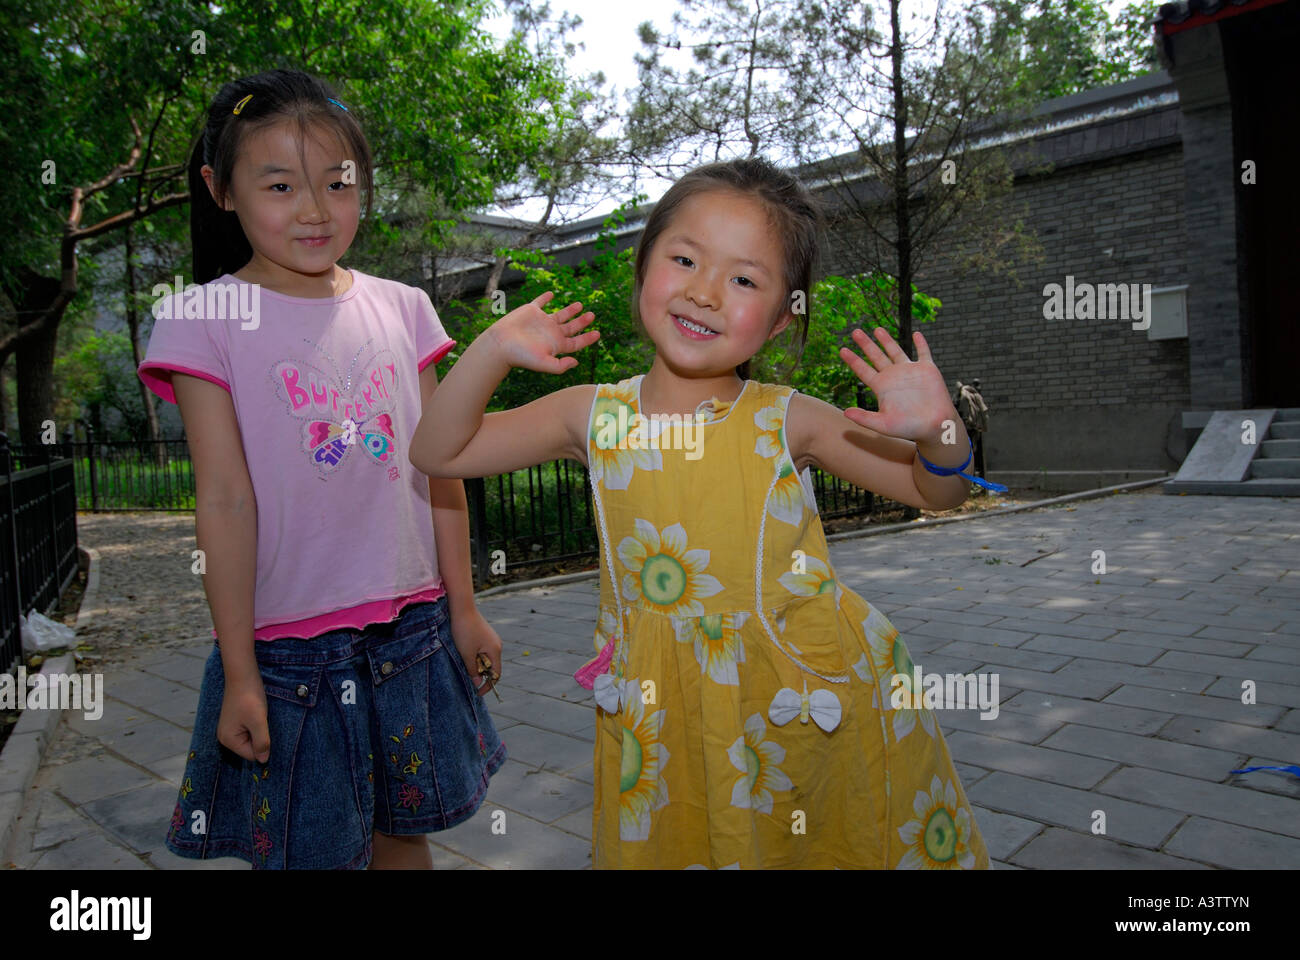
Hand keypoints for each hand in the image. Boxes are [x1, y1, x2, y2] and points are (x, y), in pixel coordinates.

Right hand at [218, 674, 270, 763]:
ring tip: (258, 715)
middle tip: (261, 720)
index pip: (251, 755)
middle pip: (250, 748)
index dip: (263, 745)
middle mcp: (225, 737)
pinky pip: (249, 731)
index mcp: (228, 740)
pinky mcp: (235, 721)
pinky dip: (256, 724)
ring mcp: (229, 729)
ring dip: (259, 730)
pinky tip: (256, 713)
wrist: (243, 675)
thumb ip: (261, 742)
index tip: (266, 729)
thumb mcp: (258, 722)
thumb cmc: (250, 698)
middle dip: (260, 737)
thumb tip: (263, 761)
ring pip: (251, 739)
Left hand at [450, 607, 502, 697]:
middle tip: (466, 673)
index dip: (488, 685)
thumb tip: (478, 683)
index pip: (496, 674)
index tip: (477, 692)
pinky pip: (482, 650)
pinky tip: (464, 650)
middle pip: (492, 666)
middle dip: (480, 673)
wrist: (461, 608)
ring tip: (463, 659)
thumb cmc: (464, 630)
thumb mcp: (466, 654)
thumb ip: (472, 670)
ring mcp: (491, 639)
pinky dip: (475, 655)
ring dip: (476, 663)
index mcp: (495, 650)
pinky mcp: (484, 635)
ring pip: (486, 658)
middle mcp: (496, 645)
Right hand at [487, 290, 598, 374]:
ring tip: (580, 305)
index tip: (598, 333)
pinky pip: (540, 302)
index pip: (576, 342)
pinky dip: (546, 298)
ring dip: (570, 310)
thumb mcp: (544, 363)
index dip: (587, 338)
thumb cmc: (521, 356)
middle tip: (592, 315)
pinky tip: (552, 294)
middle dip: (582, 321)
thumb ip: (560, 366)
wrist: (501, 344)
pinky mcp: (531, 311)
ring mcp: (541, 321)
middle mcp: (551, 333)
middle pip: (571, 327)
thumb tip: (576, 361)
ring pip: (560, 314)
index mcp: (556, 345)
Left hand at [838, 328, 958, 443]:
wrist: (934, 426)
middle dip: (866, 344)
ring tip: (877, 329)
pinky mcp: (927, 369)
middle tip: (855, 332)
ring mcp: (910, 371)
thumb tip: (845, 412)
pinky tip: (916, 333)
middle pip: (876, 356)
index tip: (842, 350)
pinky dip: (921, 343)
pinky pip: (923, 352)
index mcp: (882, 387)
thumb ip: (864, 418)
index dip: (853, 360)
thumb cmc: (909, 428)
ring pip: (896, 351)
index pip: (864, 370)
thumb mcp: (883, 424)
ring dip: (887, 340)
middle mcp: (894, 376)